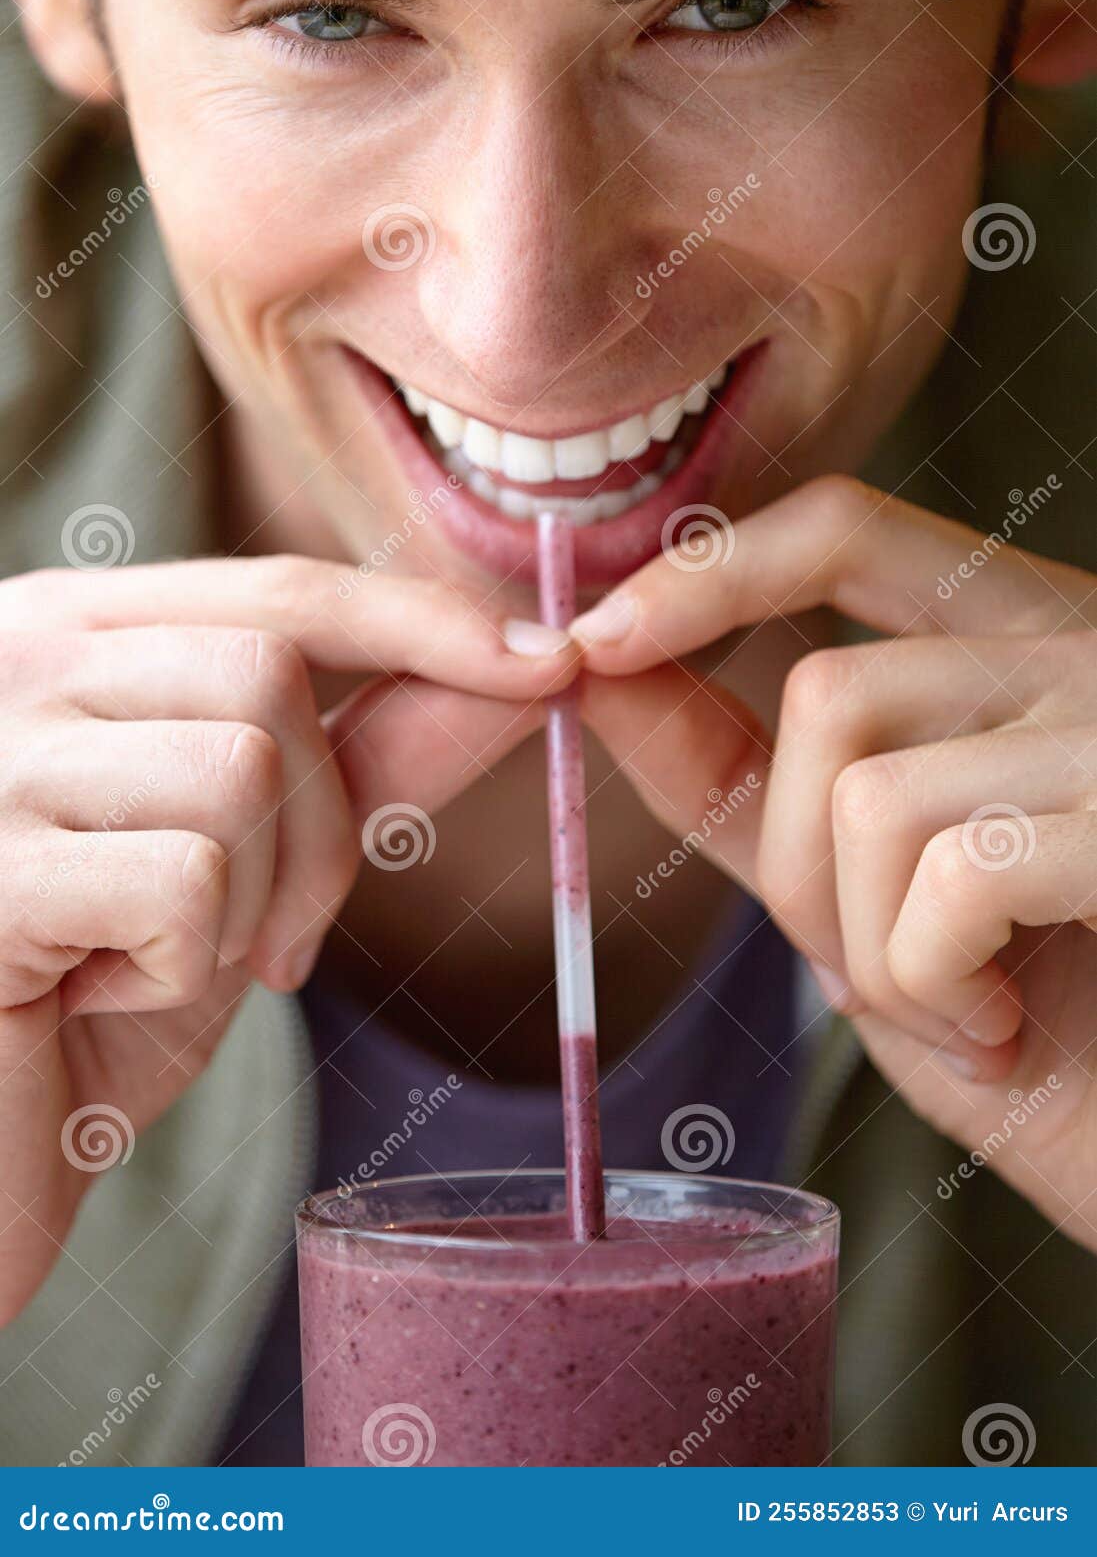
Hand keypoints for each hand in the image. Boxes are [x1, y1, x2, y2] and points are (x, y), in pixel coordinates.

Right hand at [0, 555, 571, 1323]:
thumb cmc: (96, 998)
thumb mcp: (251, 863)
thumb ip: (368, 757)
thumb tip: (522, 674)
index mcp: (71, 637)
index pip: (277, 592)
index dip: (420, 623)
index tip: (548, 662)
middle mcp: (11, 663)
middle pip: (269, 675)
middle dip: (319, 827)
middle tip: (265, 942)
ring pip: (239, 768)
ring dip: (249, 903)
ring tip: (152, 961)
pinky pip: (187, 878)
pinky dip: (181, 966)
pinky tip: (91, 995)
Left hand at [574, 477, 1096, 1248]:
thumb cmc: (1044, 1028)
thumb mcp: (866, 889)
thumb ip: (750, 782)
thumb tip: (599, 675)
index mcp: (1017, 647)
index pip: (843, 535)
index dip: (705, 577)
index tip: (590, 647)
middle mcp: (1079, 651)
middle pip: (828, 696)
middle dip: (796, 872)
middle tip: (868, 978)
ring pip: (870, 794)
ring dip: (867, 954)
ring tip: (960, 1017)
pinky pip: (952, 873)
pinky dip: (935, 986)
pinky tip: (1005, 1030)